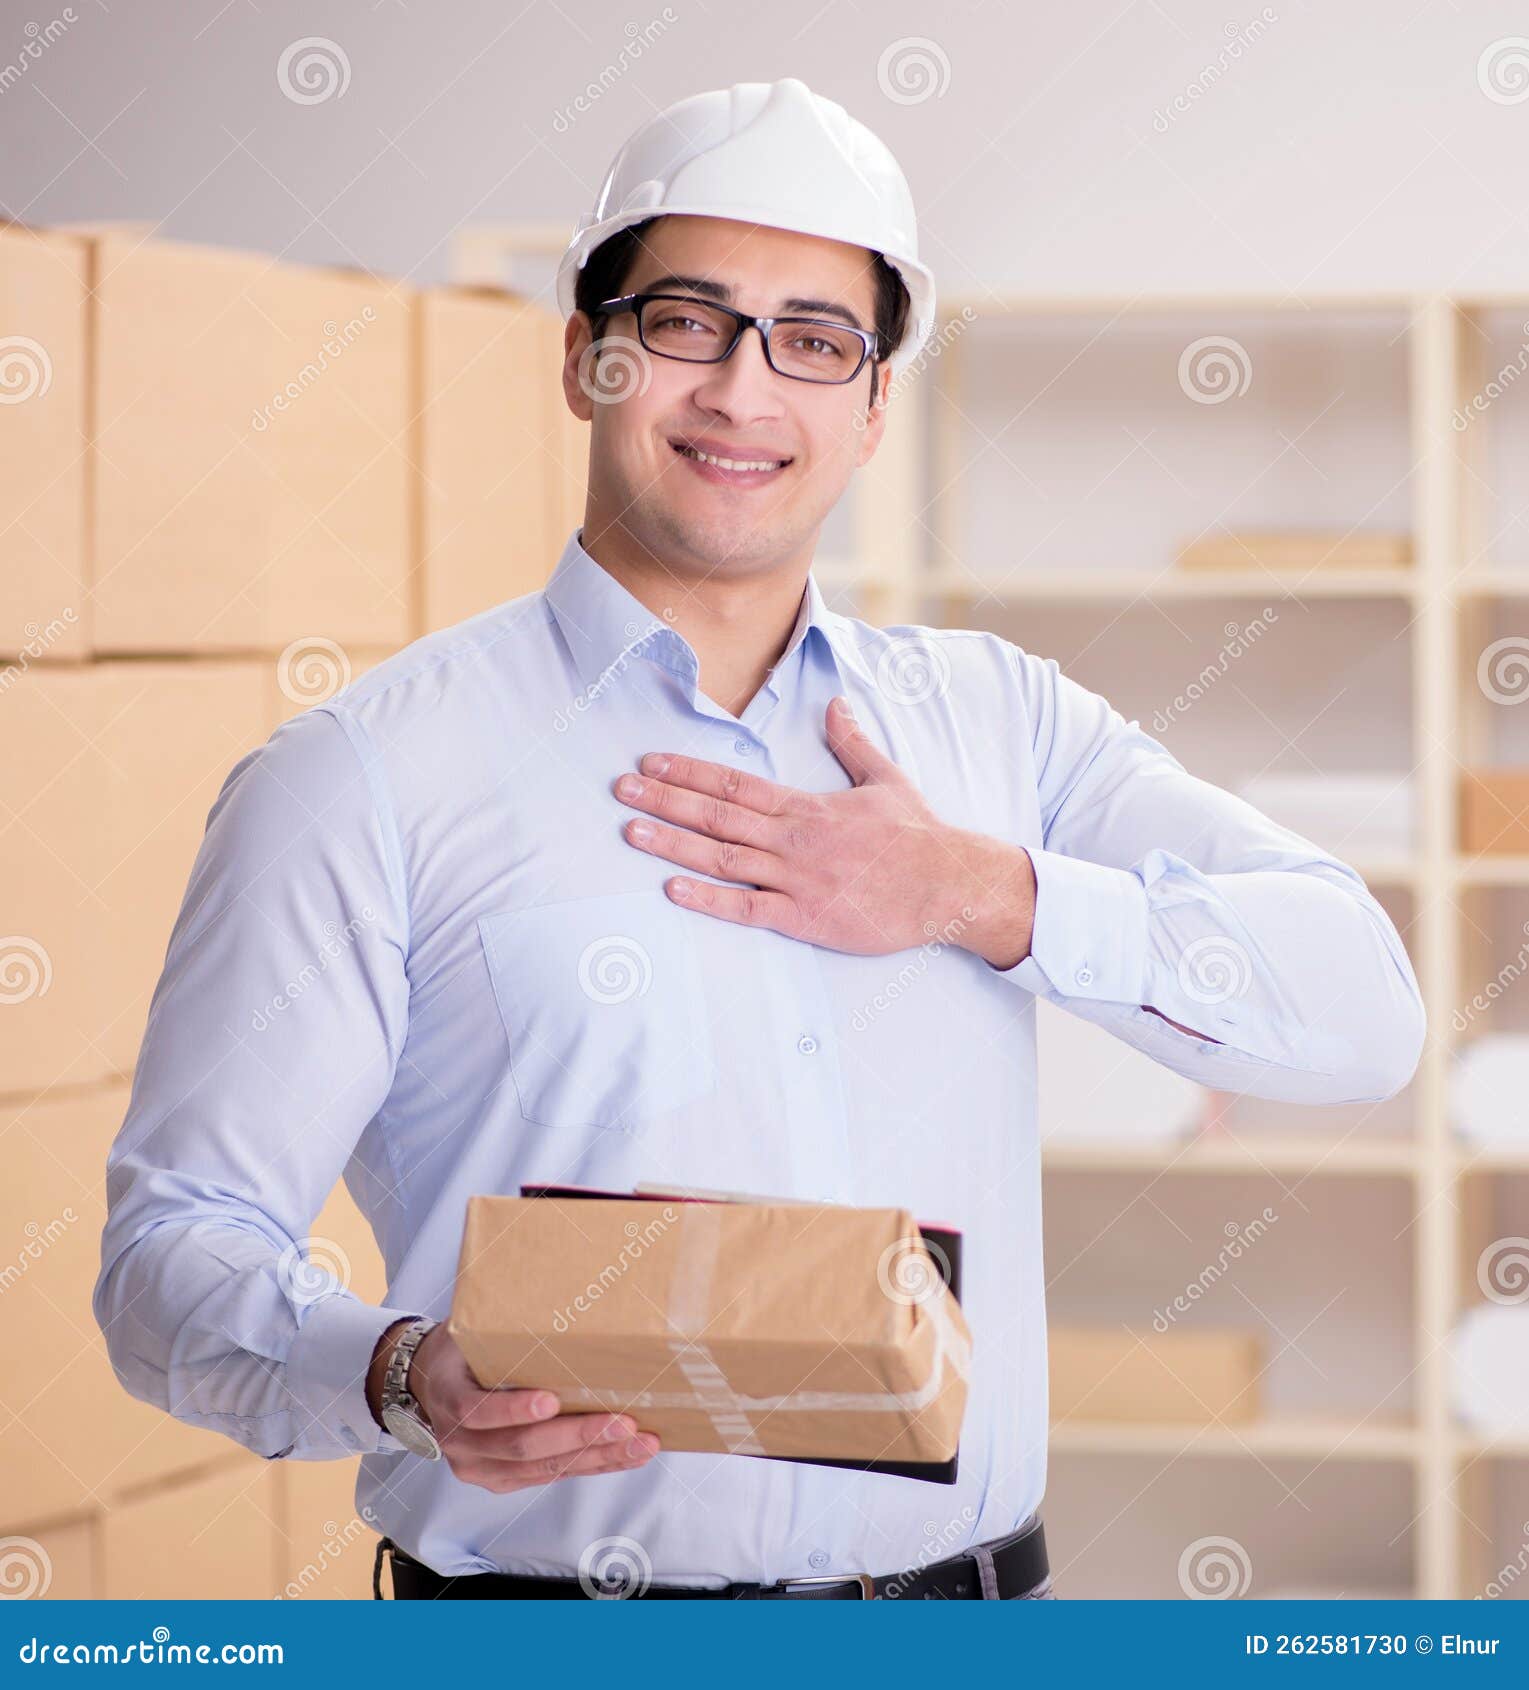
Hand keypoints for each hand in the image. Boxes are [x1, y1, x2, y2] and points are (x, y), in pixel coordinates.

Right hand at [368, 1321, 658, 1492]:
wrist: (429, 1383)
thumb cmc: (460, 1348)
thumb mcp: (468, 1329)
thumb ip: (499, 1321)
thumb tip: (560, 1277)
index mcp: (448, 1398)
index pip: (477, 1410)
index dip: (513, 1408)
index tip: (552, 1399)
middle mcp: (460, 1443)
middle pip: (521, 1447)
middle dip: (578, 1436)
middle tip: (623, 1423)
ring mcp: (480, 1467)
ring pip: (544, 1468)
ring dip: (598, 1457)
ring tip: (641, 1444)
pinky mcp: (502, 1480)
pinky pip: (551, 1477)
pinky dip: (592, 1466)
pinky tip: (625, 1455)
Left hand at [613, 696, 1036, 967]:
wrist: (948, 884)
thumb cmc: (917, 836)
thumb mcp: (886, 779)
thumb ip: (853, 743)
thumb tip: (836, 705)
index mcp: (807, 806)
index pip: (736, 784)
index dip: (690, 771)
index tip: (652, 761)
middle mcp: (793, 838)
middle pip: (717, 816)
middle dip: (666, 799)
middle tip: (622, 789)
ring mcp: (797, 879)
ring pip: (723, 858)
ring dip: (674, 843)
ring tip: (633, 830)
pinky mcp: (805, 917)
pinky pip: (748, 908)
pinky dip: (709, 900)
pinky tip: (674, 890)